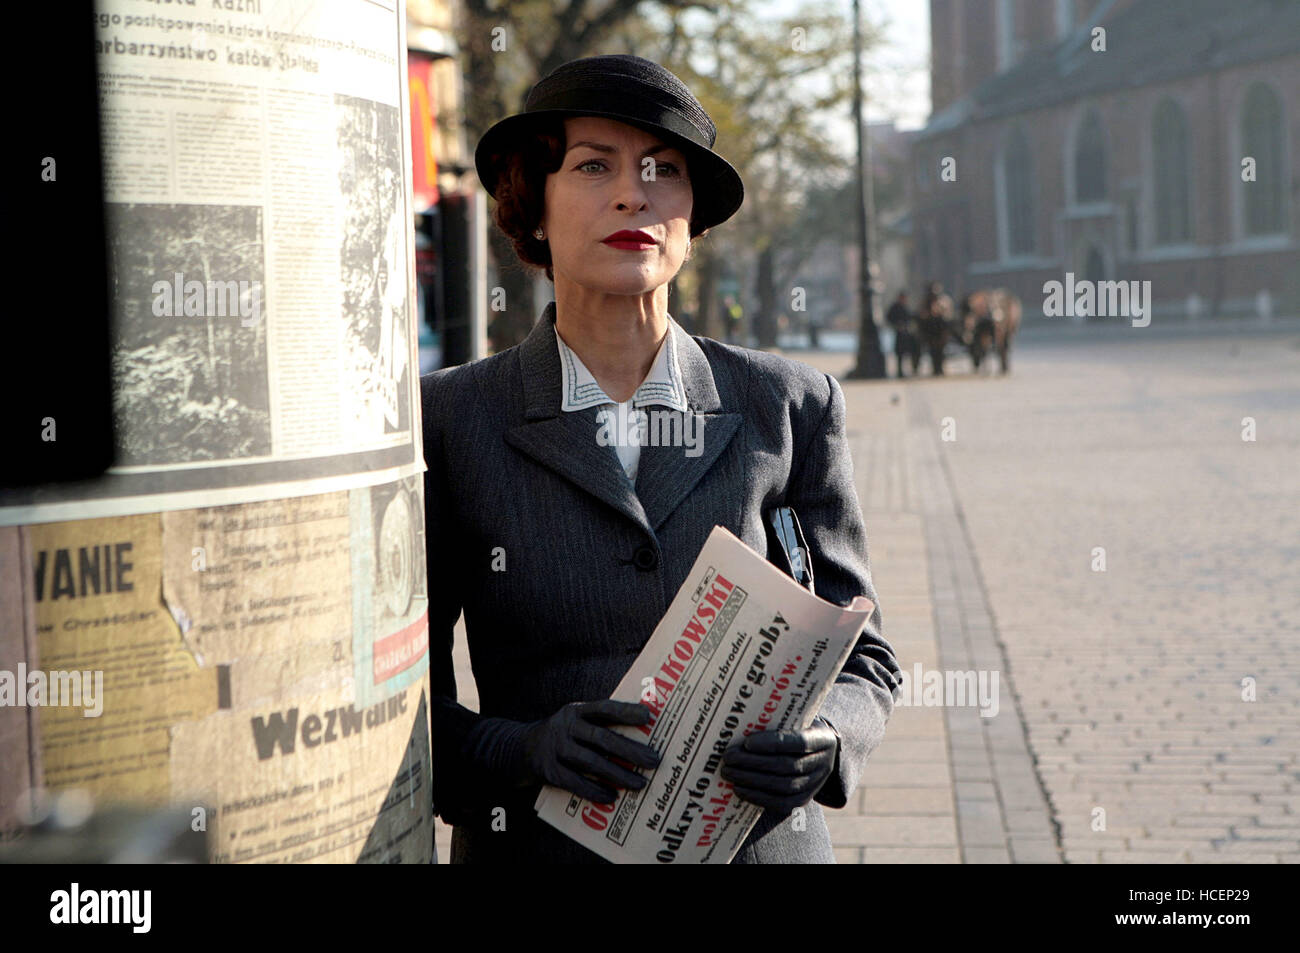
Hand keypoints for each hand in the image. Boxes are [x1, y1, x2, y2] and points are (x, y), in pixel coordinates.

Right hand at [519, 700, 660, 804]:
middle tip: (654, 760)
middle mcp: (566, 727)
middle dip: (630, 750)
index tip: (648, 716)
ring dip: (618, 774)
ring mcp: (557, 749)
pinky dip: (595, 791)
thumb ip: (600, 724)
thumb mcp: (576, 721)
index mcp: (576, 711)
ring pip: (592, 763)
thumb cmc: (564, 735)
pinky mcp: (550, 771)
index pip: (604, 708)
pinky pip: (576, 783)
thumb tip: (640, 736)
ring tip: (640, 783)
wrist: (522, 749)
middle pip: (602, 738)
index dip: (625, 711)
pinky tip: (613, 796)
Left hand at [720, 717, 838, 814]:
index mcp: (823, 739)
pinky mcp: (804, 801)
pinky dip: (758, 797)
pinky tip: (739, 789)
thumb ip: (776, 722)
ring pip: (784, 787)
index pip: (799, 742)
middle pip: (787, 766)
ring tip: (729, 772)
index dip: (773, 743)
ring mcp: (815, 785)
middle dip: (754, 762)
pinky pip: (782, 804)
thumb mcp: (794, 720)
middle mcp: (824, 764)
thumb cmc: (797, 730)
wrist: (815, 752)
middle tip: (729, 757)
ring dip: (752, 780)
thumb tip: (741, 725)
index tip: (747, 742)